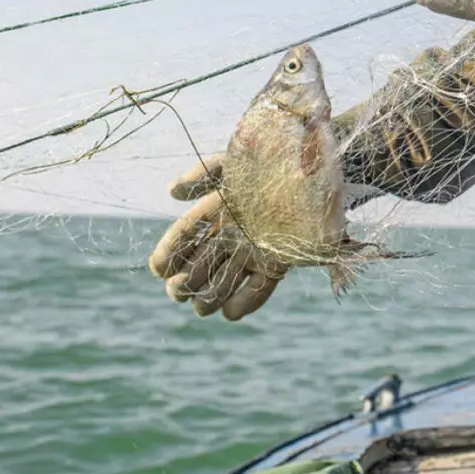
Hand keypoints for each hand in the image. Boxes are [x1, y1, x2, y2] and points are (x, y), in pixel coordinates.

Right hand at [148, 154, 287, 320]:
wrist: (315, 169)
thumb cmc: (272, 161)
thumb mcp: (235, 161)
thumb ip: (203, 173)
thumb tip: (172, 192)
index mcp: (216, 212)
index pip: (186, 235)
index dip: (170, 253)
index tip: (159, 268)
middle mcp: (231, 235)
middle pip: (200, 265)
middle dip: (185, 283)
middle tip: (179, 290)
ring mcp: (253, 251)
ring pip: (225, 281)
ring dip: (211, 296)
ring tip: (202, 306)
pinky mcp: (276, 263)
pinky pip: (260, 287)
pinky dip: (246, 302)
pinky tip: (230, 312)